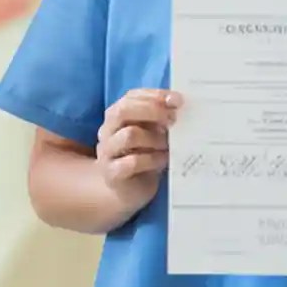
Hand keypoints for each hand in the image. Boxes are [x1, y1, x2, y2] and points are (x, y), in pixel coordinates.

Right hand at [95, 89, 181, 211]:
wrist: (128, 190)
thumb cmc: (144, 155)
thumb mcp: (152, 132)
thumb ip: (160, 117)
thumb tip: (178, 105)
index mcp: (116, 115)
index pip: (131, 96)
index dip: (155, 95)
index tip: (177, 100)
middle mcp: (107, 131)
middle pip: (123, 111)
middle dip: (152, 111)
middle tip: (174, 119)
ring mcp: (107, 153)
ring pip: (129, 135)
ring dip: (155, 138)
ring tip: (169, 144)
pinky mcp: (112, 174)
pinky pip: (133, 162)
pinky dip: (152, 159)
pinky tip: (163, 160)